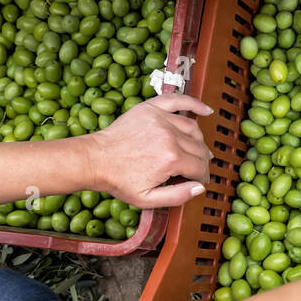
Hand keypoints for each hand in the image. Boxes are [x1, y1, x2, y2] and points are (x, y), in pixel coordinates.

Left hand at [83, 94, 213, 207]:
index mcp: (171, 159)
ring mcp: (161, 120)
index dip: (202, 176)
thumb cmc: (118, 180)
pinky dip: (194, 104)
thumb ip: (177, 197)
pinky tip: (205, 110)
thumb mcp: (146, 199)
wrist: (95, 160)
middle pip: (199, 148)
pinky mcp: (151, 109)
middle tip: (197, 168)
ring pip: (193, 129)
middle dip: (201, 161)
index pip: (199, 167)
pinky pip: (179, 101)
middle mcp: (170, 137)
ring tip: (198, 149)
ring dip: (199, 140)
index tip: (199, 180)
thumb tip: (199, 188)